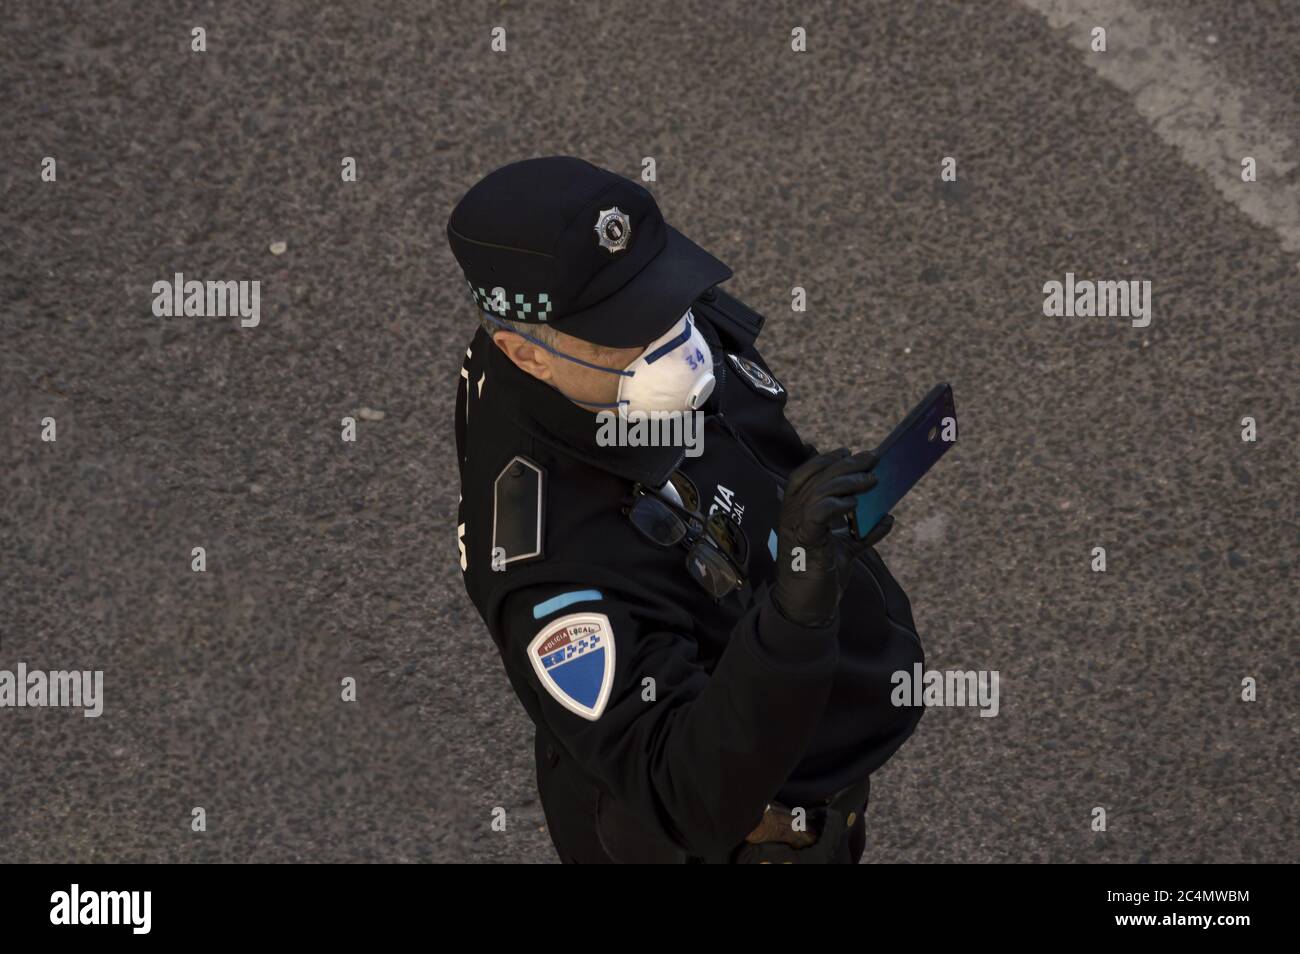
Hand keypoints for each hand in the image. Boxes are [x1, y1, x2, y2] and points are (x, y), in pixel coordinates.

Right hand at [771, 448, 882, 626]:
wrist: (808, 609)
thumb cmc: (821, 577)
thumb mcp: (846, 550)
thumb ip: (863, 532)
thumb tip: (887, 518)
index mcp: (796, 512)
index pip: (805, 475)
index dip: (824, 460)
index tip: (849, 452)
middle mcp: (792, 515)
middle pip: (817, 478)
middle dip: (845, 464)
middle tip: (872, 458)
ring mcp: (796, 527)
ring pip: (820, 491)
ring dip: (847, 482)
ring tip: (871, 480)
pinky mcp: (805, 541)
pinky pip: (818, 513)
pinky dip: (837, 504)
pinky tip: (855, 504)